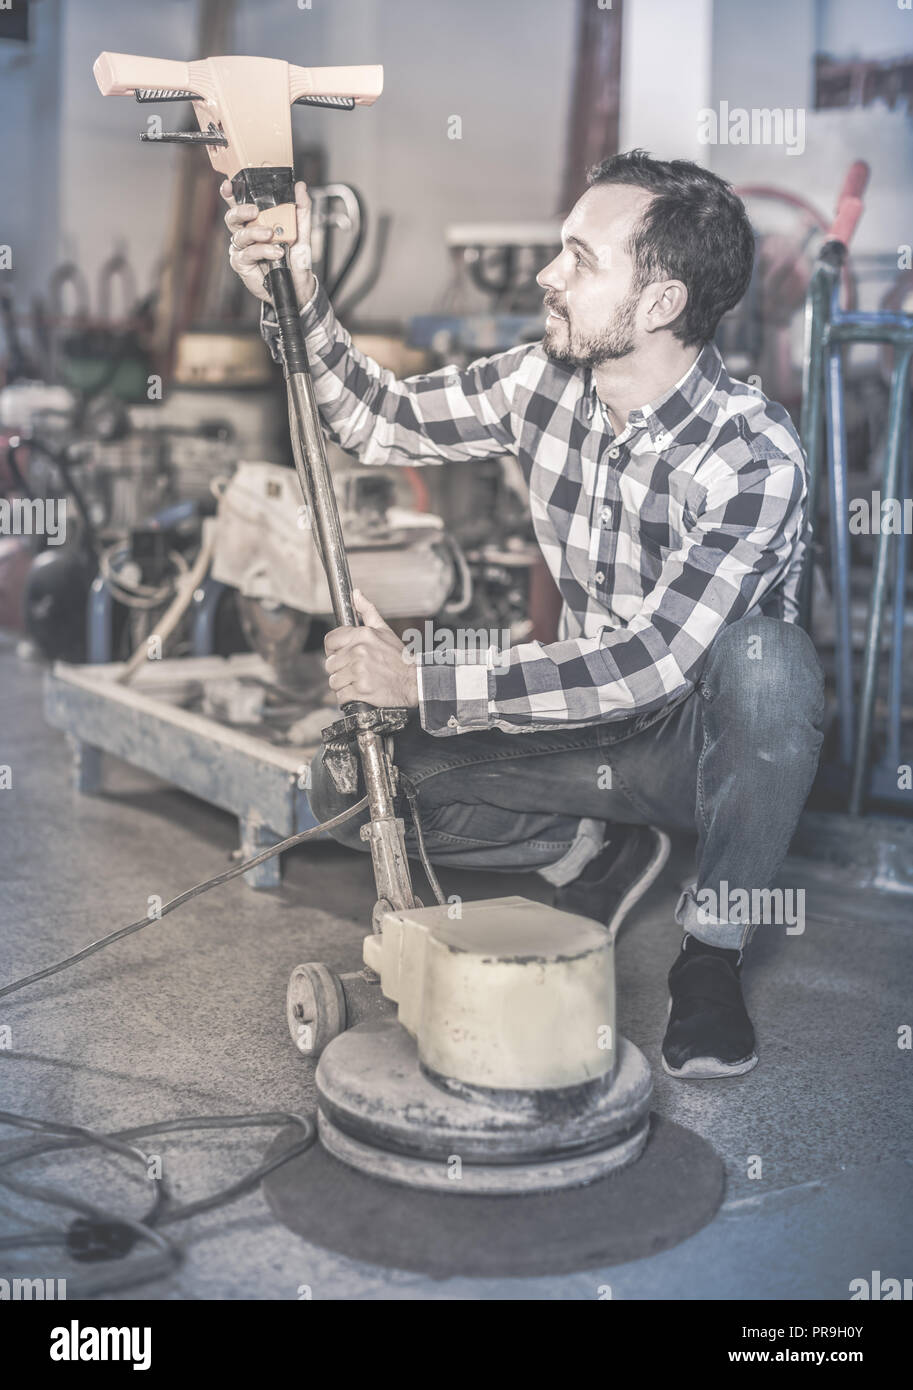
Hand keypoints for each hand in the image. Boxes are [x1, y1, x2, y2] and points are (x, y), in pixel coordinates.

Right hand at [220, 179, 316, 305]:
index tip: (228, 185)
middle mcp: (246, 233)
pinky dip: (262, 250)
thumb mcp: (302, 231)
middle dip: (241, 211)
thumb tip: (300, 187)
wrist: (298, 284)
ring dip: (255, 232)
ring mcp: (243, 249)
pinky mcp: (242, 264)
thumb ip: (301, 208)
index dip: (230, 194)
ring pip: (240, 235)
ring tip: (271, 235)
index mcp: (256, 221)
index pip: (239, 204)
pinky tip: (275, 252)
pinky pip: (248, 253)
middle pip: (232, 217)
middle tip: (255, 211)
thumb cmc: (295, 258)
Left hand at [324, 590, 418, 709]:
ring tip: (360, 682)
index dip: (333, 650)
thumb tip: (356, 593)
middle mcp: (359, 651)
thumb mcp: (385, 631)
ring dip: (344, 685)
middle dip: (340, 670)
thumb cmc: (399, 659)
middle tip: (356, 672)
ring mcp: (359, 671)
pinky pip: (341, 696)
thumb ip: (368, 611)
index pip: (330, 641)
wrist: (415, 683)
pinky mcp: (361, 689)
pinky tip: (362, 692)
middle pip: (330, 664)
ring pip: (334, 681)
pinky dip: (349, 698)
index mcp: (362, 635)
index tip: (341, 656)